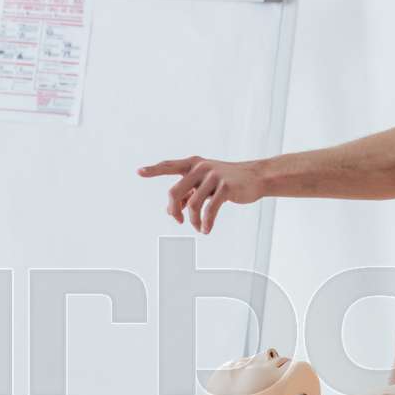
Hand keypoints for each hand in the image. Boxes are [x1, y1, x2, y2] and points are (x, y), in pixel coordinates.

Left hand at [137, 156, 266, 233]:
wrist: (255, 177)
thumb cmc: (225, 181)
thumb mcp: (204, 185)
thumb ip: (187, 194)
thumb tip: (170, 211)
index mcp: (192, 164)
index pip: (169, 166)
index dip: (154, 170)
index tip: (138, 172)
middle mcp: (200, 167)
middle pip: (174, 192)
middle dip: (174, 211)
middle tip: (180, 222)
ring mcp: (213, 176)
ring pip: (192, 205)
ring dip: (193, 221)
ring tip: (198, 227)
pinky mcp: (225, 187)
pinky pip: (209, 210)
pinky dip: (205, 223)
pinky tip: (206, 230)